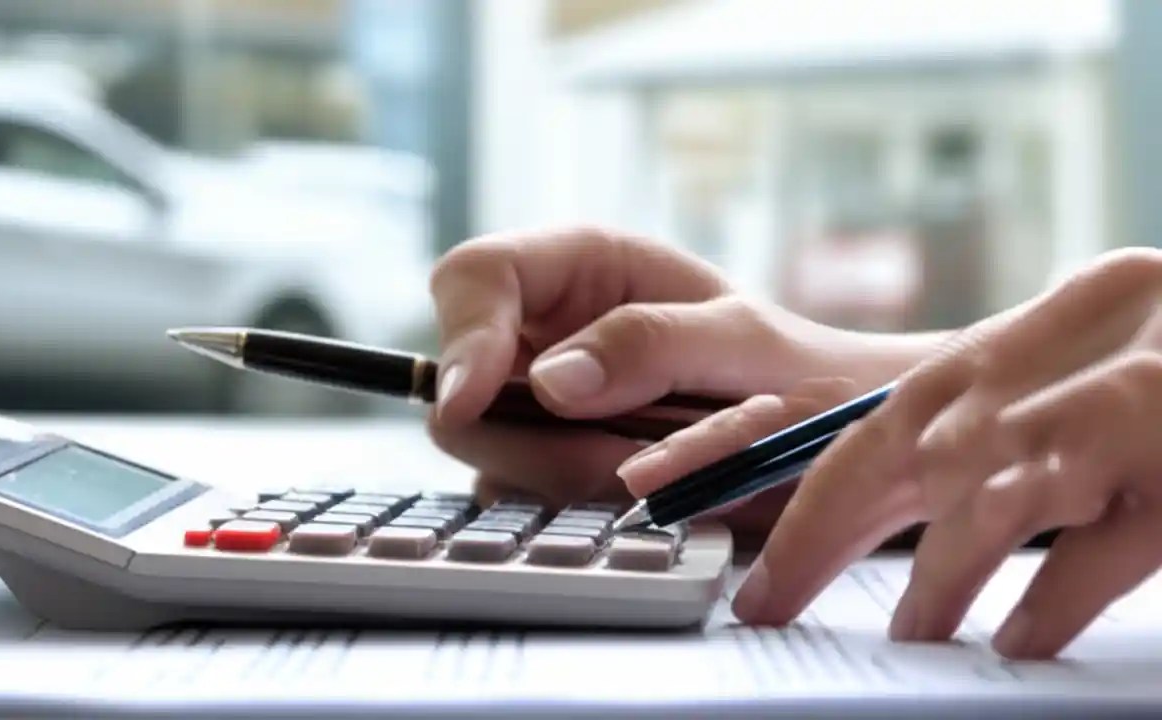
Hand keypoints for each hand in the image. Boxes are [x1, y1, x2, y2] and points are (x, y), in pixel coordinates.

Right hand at [425, 225, 936, 522]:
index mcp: (576, 267)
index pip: (474, 278)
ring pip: (489, 452)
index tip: (475, 398)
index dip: (463, 335)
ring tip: (660, 469)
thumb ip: (653, 344)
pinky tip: (641, 489)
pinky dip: (576, 504)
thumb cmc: (788, 362)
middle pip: (462, 386)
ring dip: (564, 476)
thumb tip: (555, 382)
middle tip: (619, 463)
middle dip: (532, 439)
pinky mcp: (549, 459)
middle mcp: (542, 331)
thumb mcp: (740, 340)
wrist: (823, 428)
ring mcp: (538, 403)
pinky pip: (523, 494)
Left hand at [727, 247, 1161, 658]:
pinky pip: (1113, 546)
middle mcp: (1078, 358)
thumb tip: (907, 491)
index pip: (889, 417)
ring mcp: (1144, 412)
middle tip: (774, 607)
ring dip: (939, 581)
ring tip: (907, 637)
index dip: (814, 497)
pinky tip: (1019, 643)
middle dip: (825, 535)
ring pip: (1000, 498)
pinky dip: (1055, 600)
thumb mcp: (1089, 366)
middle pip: (910, 452)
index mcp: (1041, 331)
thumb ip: (1003, 418)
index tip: (767, 568)